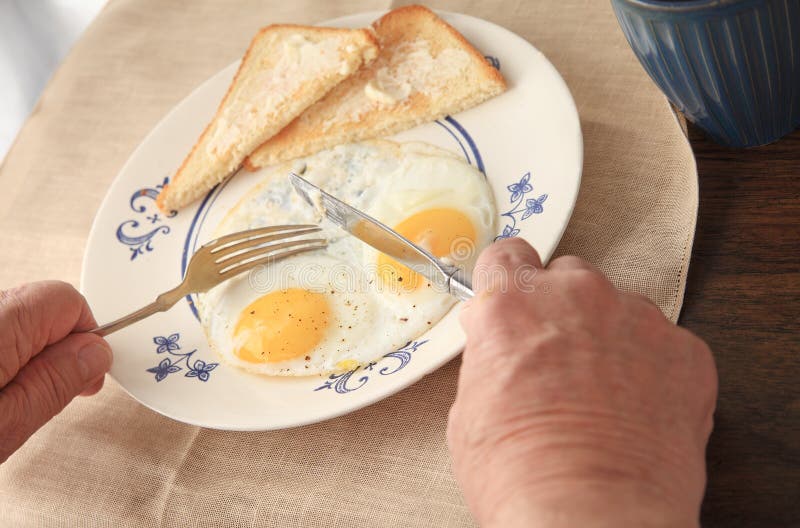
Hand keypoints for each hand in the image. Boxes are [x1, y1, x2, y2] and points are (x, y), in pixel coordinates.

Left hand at [0, 281, 111, 462]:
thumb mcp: (5, 423)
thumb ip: (55, 382)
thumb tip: (97, 352)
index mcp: (1, 323)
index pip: (66, 300)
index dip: (87, 337)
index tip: (86, 378)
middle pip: (39, 309)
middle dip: (56, 350)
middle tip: (48, 399)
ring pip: (14, 325)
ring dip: (24, 358)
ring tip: (10, 404)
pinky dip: (3, 360)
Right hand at [448, 239, 716, 527]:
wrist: (593, 515)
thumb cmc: (523, 474)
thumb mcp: (469, 412)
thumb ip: (489, 359)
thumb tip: (498, 350)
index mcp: (512, 305)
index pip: (508, 256)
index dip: (508, 278)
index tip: (513, 295)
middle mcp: (575, 296)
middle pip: (567, 277)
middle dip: (560, 310)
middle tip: (557, 360)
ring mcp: (636, 318)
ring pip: (618, 307)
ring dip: (608, 336)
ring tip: (603, 395)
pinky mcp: (685, 350)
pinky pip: (664, 342)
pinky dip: (653, 367)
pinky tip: (638, 409)